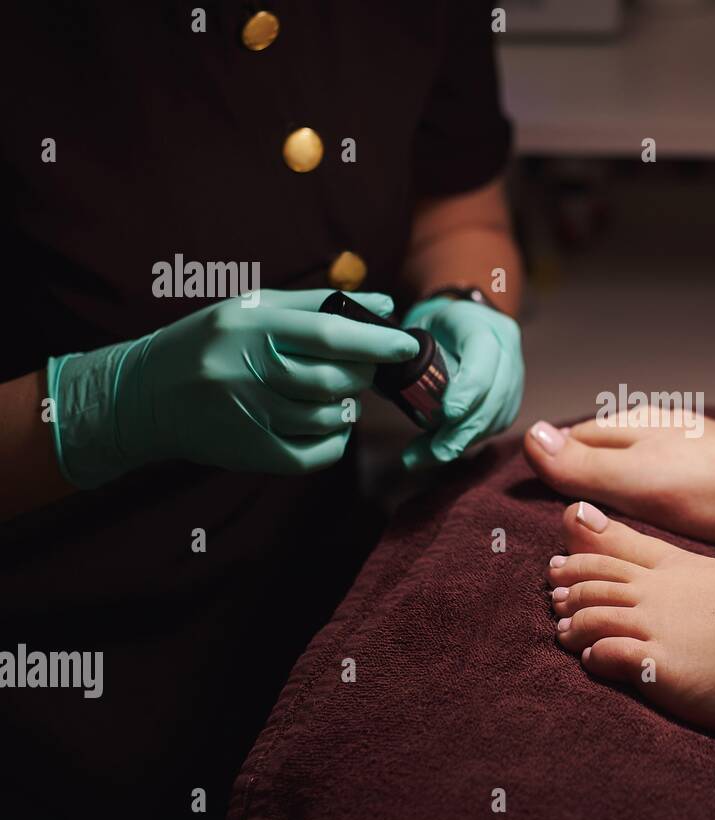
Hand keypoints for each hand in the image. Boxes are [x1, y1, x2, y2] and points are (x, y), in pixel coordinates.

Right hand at [48, 289, 417, 486]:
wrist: (143, 394)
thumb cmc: (210, 343)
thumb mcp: (252, 309)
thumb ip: (319, 304)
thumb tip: (386, 305)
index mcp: (250, 326)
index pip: (327, 334)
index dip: (376, 341)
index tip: (408, 344)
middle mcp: (246, 370)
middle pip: (333, 379)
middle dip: (363, 374)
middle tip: (366, 368)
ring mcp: (247, 415)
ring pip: (327, 417)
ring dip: (348, 407)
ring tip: (341, 394)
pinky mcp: (248, 453)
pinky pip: (312, 456)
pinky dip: (334, 442)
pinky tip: (331, 426)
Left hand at [399, 294, 523, 468]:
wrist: (457, 324)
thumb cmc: (429, 330)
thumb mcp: (411, 332)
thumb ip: (398, 358)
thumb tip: (381, 388)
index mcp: (477, 321)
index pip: (482, 351)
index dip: (469, 385)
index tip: (449, 413)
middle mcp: (504, 343)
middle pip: (496, 390)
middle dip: (466, 426)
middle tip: (438, 450)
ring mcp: (514, 369)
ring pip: (500, 411)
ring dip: (467, 439)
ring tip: (433, 454)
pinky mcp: (514, 393)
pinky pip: (500, 422)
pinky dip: (473, 439)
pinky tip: (448, 449)